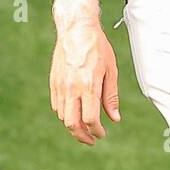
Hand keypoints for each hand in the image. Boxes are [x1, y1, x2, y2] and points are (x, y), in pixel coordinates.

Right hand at [49, 17, 120, 143]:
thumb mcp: (110, 70)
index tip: (102, 134)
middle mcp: (72, 88)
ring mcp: (60, 85)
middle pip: (73, 124)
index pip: (91, 119)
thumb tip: (115, 118)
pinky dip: (65, 114)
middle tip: (91, 140)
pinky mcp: (54, 82)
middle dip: (82, 136)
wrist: (76, 29)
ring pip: (63, 116)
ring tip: (84, 127)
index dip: (97, 131)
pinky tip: (74, 112)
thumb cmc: (97, 47)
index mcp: (88, 85)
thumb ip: (111, 96)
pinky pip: (57, 105)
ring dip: (73, 125)